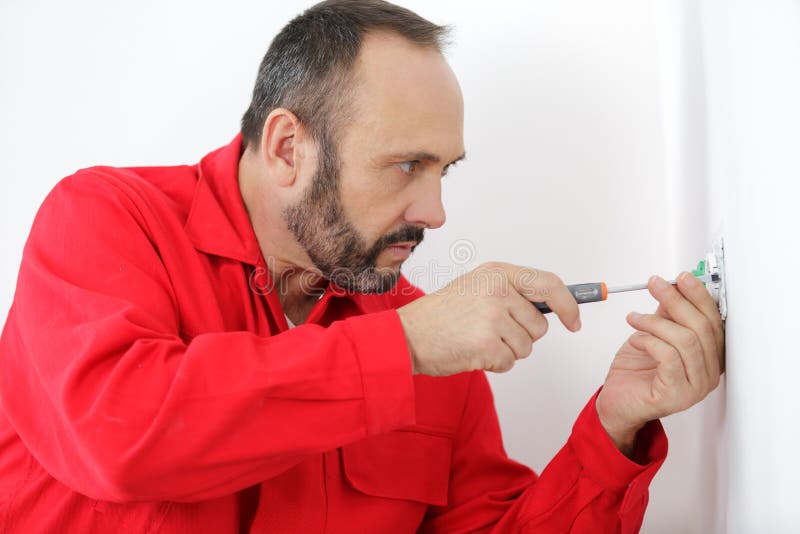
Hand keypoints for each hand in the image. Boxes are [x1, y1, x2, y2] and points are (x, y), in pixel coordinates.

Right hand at [396, 262, 580, 376]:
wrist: (407, 336)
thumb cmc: (442, 315)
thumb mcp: (477, 287)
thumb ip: (512, 291)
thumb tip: (556, 307)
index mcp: (497, 273)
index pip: (549, 284)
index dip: (569, 304)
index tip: (574, 321)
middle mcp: (498, 290)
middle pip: (540, 325)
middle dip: (522, 335)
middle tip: (490, 331)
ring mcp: (493, 317)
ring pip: (527, 347)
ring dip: (507, 351)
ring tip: (478, 340)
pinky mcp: (487, 344)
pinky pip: (510, 362)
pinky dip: (494, 364)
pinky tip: (472, 351)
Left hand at [596, 272, 725, 453]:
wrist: (617, 403)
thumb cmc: (636, 372)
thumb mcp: (654, 335)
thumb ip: (668, 315)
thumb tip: (674, 287)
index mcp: (709, 357)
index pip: (713, 321)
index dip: (699, 296)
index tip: (682, 278)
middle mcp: (709, 373)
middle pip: (701, 327)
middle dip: (677, 300)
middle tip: (655, 285)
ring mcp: (696, 387)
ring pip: (685, 340)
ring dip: (656, 322)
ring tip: (634, 318)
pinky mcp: (677, 395)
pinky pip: (668, 356)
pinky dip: (648, 341)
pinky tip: (635, 339)